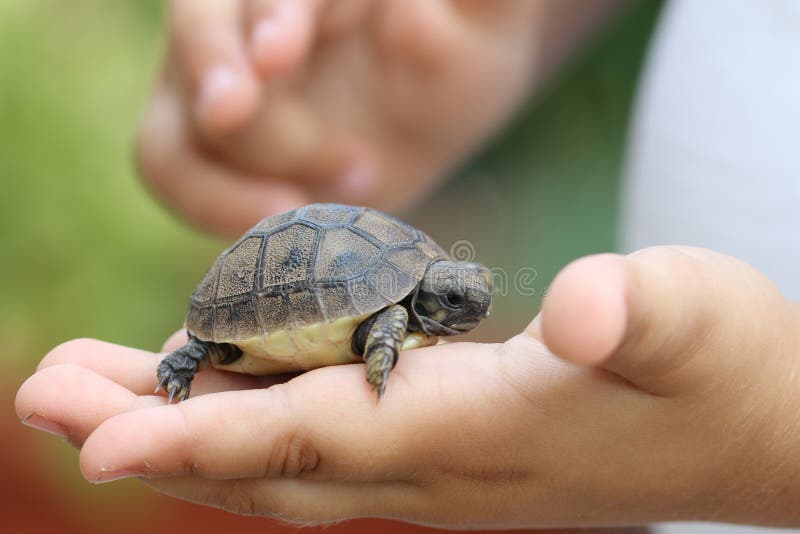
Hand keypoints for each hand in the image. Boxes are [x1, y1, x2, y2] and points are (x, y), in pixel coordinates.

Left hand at [17, 247, 799, 526]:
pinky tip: (210, 380)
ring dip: (181, 425)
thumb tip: (582, 304)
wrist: (756, 429)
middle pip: (269, 461)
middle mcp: (441, 467)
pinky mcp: (449, 447)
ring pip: (282, 456)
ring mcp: (440, 466)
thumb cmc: (723, 366)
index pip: (321, 439)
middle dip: (152, 437)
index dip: (211, 433)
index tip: (100, 436)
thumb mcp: (693, 319)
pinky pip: (321, 439)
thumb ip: (632, 316)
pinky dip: (247, 416)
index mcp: (482, 433)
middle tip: (45, 395)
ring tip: (92, 386)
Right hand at [136, 0, 542, 235]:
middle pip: (196, 28)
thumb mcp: (486, 19)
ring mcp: (219, 84)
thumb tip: (425, 7)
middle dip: (210, 67)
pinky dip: (218, 207)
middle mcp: (246, 20)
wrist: (431, 111)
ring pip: (171, 124)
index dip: (267, 11)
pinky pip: (178, 177)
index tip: (281, 53)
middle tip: (231, 111)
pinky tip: (289, 217)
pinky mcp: (211, 149)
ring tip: (332, 188)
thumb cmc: (460, 50)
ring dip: (235, 169)